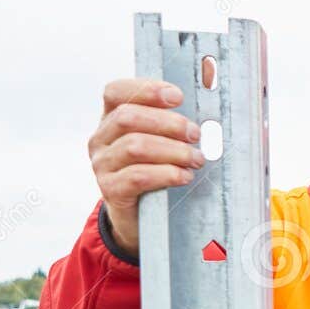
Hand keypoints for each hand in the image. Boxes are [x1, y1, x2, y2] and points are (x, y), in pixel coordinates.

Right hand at [88, 78, 206, 255]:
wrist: (140, 219)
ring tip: (197, 159)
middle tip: (196, 134)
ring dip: (173, 150)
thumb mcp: (162, 143)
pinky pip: (137, 176)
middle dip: (168, 123)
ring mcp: (102, 165)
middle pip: (128, 118)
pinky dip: (166, 174)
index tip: (178, 97)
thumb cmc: (158, 172)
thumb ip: (174, 122)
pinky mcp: (110, 190)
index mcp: (111, 119)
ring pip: (135, 146)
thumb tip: (208, 96)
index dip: (147, 89)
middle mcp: (101, 139)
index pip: (116, 92)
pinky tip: (184, 176)